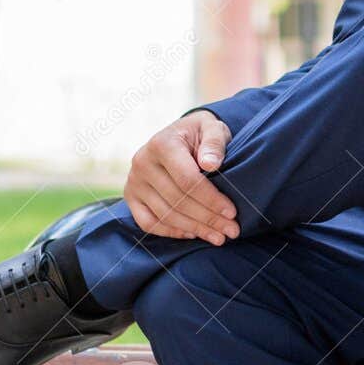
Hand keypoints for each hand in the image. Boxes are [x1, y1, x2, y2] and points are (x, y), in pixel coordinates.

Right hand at [123, 111, 239, 242]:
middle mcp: (142, 162)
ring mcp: (134, 181)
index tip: (232, 212)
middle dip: (208, 219)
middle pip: (177, 200)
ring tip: (219, 237)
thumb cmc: (200, 133)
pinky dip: (171, 231)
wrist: (179, 134)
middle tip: (232, 231)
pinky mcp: (131, 196)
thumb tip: (211, 164)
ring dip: (194, 229)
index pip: (187, 180)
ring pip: (165, 214)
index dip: (211, 199)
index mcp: (162, 144)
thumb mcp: (213, 127)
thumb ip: (214, 142)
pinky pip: (148, 222)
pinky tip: (193, 233)